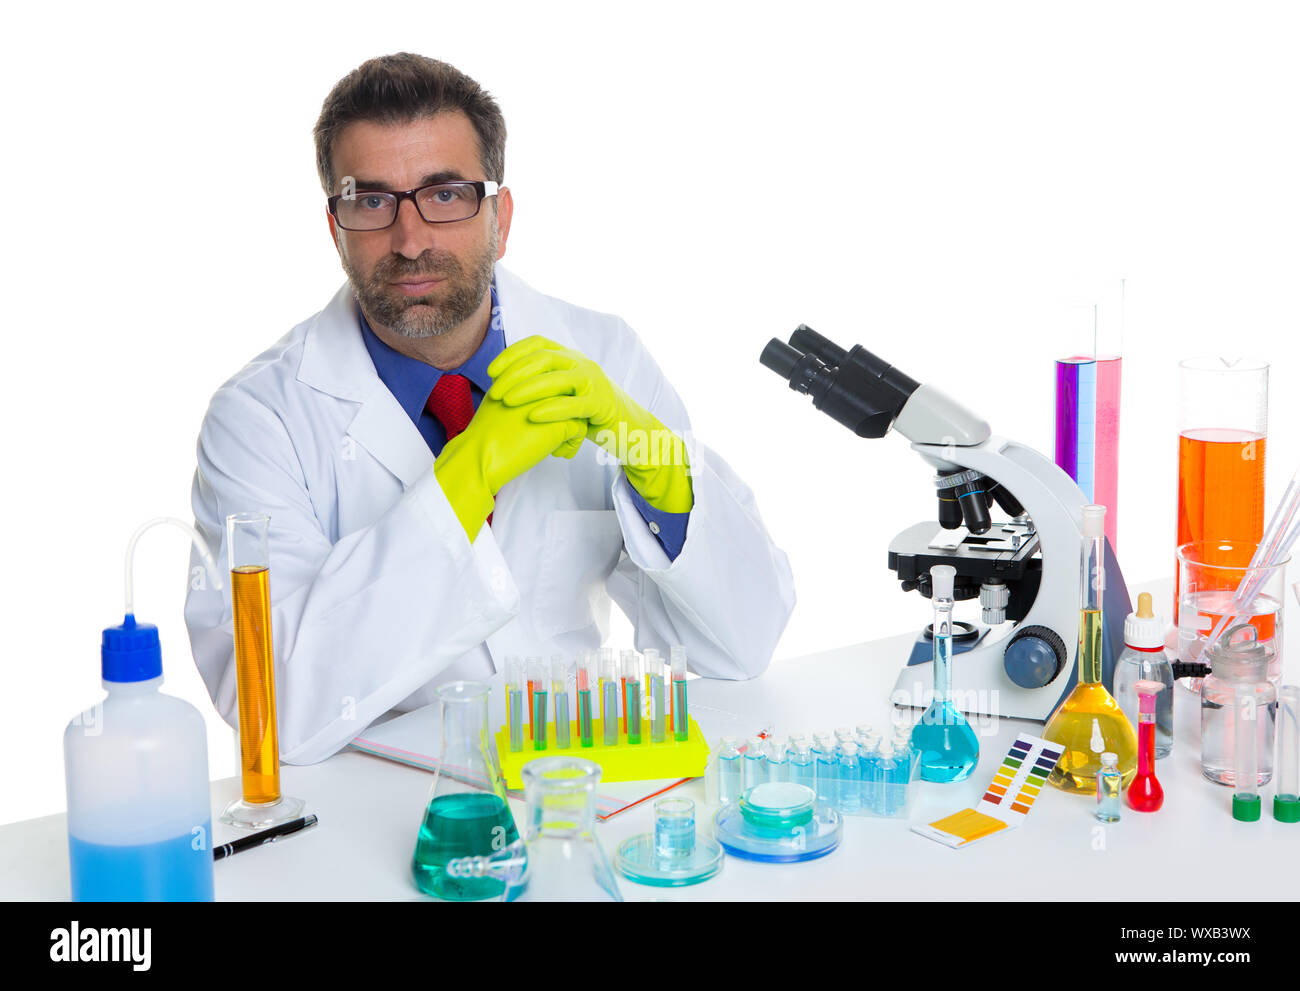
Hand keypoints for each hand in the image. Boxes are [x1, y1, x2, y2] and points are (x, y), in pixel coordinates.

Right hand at [434, 394, 585, 540]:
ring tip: (558, 446)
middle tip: (556, 434)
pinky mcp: (559, 423)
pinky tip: (557, 454)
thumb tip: (527, 396)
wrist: (480, 455)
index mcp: (525, 376)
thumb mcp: (496, 401)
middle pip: (567, 394)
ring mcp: (552, 403)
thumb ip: (513, 390)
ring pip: (576, 411)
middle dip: (566, 412)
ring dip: (571, 429)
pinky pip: (579, 430)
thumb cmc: (484, 435)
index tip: (543, 421)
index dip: (552, 401)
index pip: (552, 382)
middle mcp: (541, 385)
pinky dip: (572, 444)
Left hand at [487, 336, 692, 512]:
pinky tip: (533, 416)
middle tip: (496, 391)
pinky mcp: (602, 404)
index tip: (491, 372)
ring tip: (507, 401)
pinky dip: (552, 409)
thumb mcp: (564, 394)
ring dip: (528, 388)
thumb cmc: (588, 414)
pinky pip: (574, 404)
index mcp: (570, 357)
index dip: (512, 354)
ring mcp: (593, 382)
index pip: (537, 344)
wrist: (629, 429)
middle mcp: (581, 363)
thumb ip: (542, 385)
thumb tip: (504, 386)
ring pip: (557, 379)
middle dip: (514, 373)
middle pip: (543, 359)